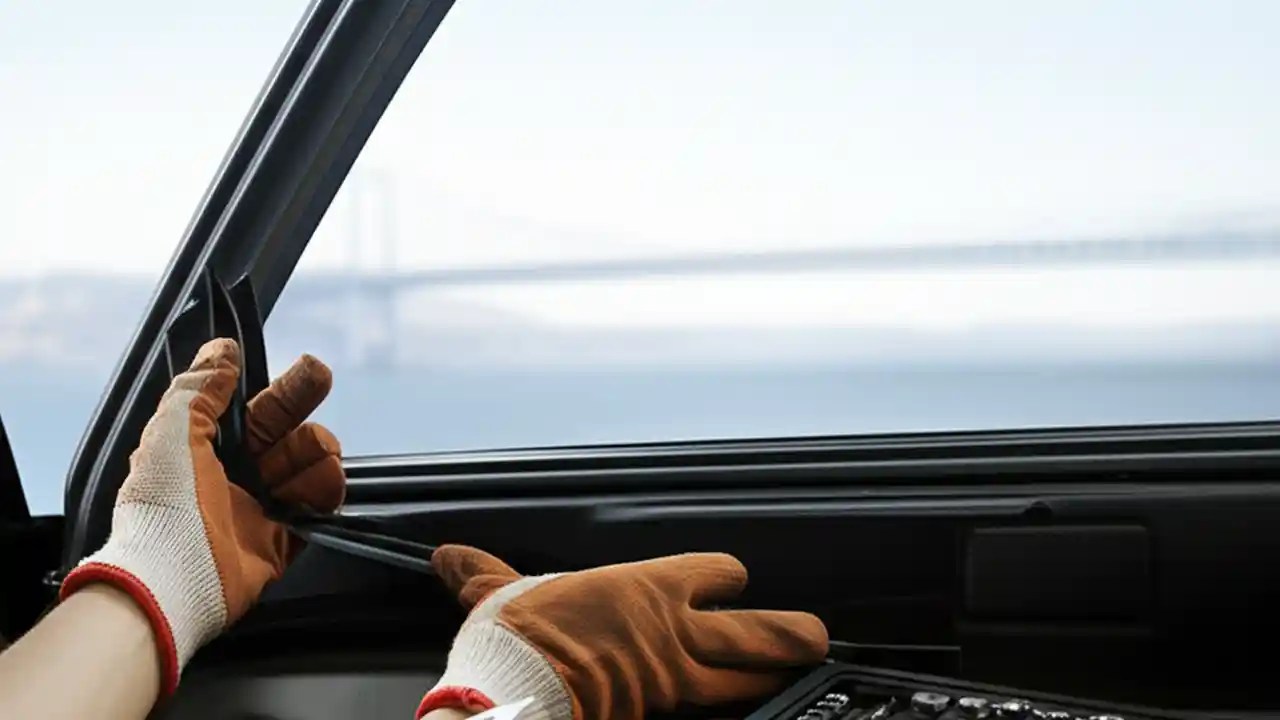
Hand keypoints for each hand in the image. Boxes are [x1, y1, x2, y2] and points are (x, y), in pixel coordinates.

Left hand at [59, 338, 345, 697]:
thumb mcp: (171, 431)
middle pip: (287, 426)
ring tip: (298, 463)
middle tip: (320, 374)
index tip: (298, 363)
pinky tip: (315, 486)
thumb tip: (224, 349)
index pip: (253, 409)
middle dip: (302, 397)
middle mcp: (239, 473)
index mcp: (208, 447)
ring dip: (311, 452)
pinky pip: (321, 502)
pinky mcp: (288, 536)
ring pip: (310, 460)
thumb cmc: (165, 502)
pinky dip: (323, 490)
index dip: (276, 386)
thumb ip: (199, 387)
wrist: (174, 577)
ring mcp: (266, 505)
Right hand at [419, 546, 828, 719]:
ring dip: (778, 672)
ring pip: (748, 676)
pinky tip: (754, 709)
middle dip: (788, 633)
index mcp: (646, 588)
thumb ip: (483, 573)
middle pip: (753, 630)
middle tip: (815, 635)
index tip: (727, 580)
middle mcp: (674, 631)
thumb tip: (447, 557)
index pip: (712, 574)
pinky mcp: (664, 713)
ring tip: (806, 669)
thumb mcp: (501, 592)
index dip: (725, 577)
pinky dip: (738, 707)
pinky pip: (716, 711)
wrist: (519, 690)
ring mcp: (676, 679)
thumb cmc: (517, 637)